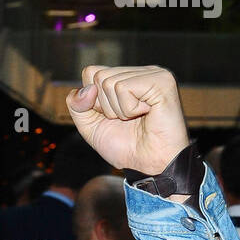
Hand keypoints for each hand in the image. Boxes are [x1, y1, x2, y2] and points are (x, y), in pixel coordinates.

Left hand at [66, 65, 188, 176]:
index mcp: (127, 78)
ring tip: (137, 118)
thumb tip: (86, 88)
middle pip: (99, 76)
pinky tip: (146, 114)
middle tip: (127, 120)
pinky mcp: (162, 81)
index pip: (91, 72)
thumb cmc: (127, 148)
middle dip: (106, 107)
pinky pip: (124, 88)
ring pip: (110, 83)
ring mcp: (153, 74)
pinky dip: (128, 109)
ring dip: (119, 110)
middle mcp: (141, 72)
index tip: (113, 117)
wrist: (149, 166)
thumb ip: (77, 106)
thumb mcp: (92, 127)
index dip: (93, 101)